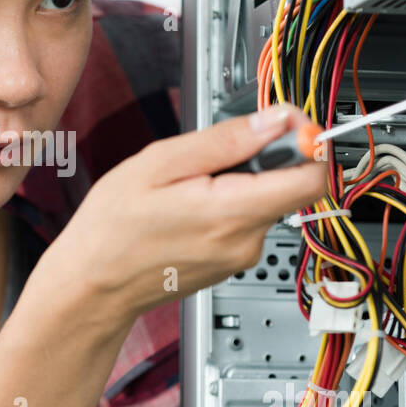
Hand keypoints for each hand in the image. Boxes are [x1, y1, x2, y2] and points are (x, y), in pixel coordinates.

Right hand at [41, 102, 328, 322]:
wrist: (92, 284)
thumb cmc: (112, 227)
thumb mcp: (160, 163)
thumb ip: (226, 141)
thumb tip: (277, 122)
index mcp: (233, 213)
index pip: (313, 177)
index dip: (305, 142)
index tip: (281, 124)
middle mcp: (247, 241)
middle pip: (289, 184)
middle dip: (261, 157)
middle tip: (210, 155)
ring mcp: (241, 255)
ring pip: (266, 199)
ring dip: (238, 180)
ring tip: (187, 185)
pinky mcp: (232, 261)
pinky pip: (247, 218)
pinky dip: (228, 202)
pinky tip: (187, 205)